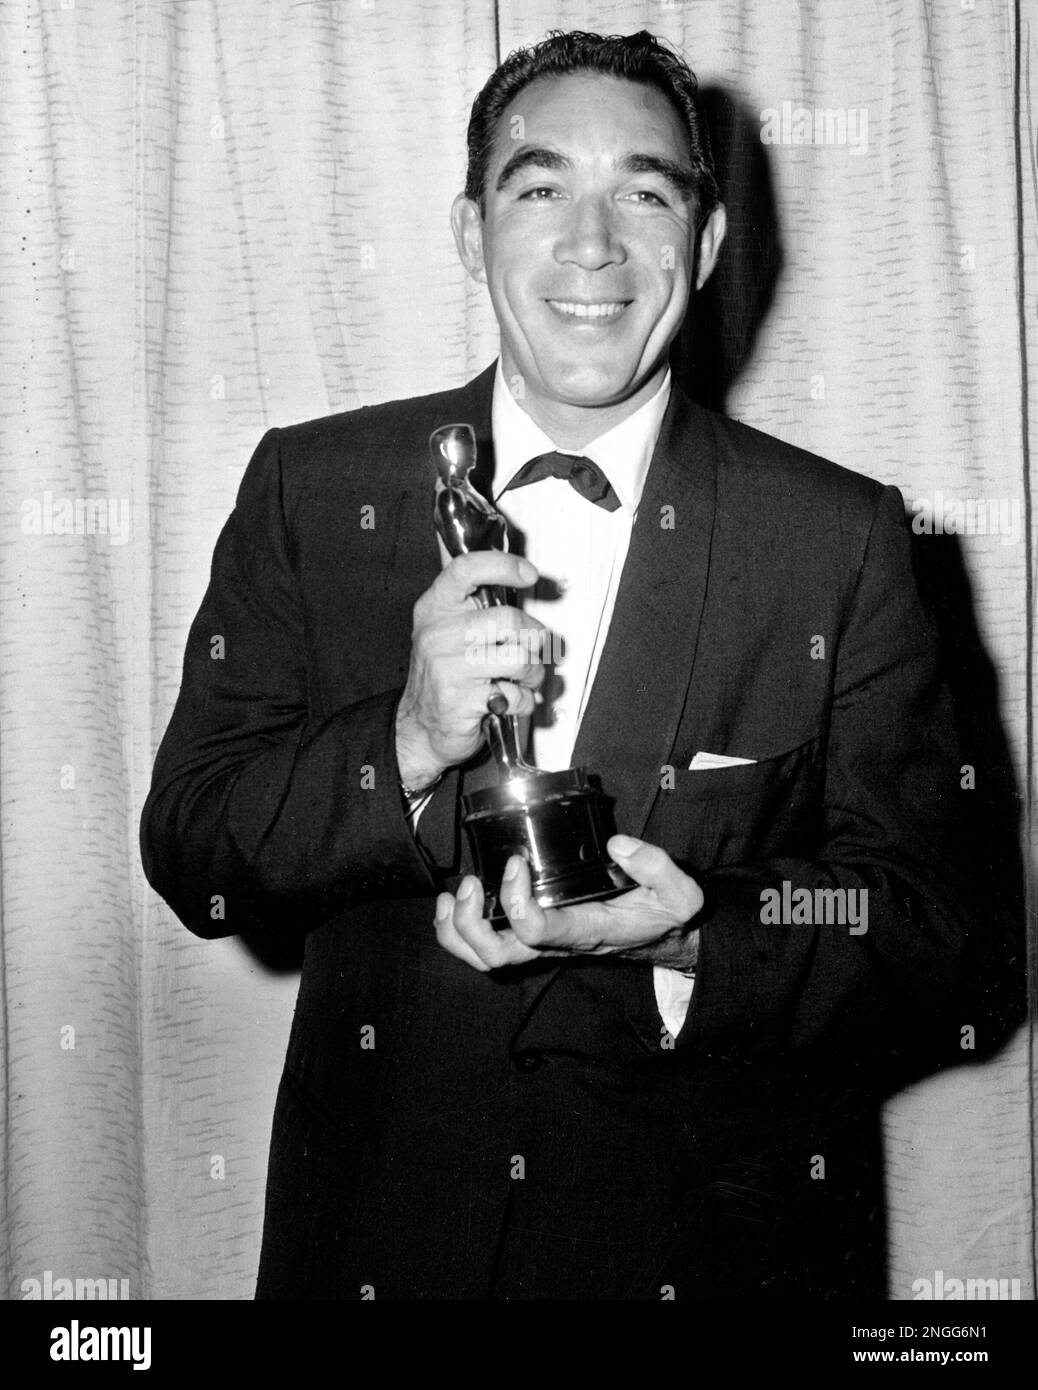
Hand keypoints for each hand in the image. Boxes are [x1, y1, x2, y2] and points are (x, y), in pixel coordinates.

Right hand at [396, 552, 546, 786]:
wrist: (421, 726)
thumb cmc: (444, 675)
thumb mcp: (450, 631)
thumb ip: (480, 607)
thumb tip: (522, 581)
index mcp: (435, 609)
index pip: (466, 570)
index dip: (502, 565)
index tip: (527, 573)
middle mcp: (438, 634)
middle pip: (508, 619)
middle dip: (534, 636)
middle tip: (534, 646)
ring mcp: (448, 668)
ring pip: (519, 658)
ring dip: (533, 672)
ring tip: (524, 677)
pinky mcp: (461, 701)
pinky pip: (515, 695)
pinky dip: (523, 701)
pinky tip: (509, 699)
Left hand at [435, 836, 703, 971]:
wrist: (661, 936)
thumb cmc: (663, 914)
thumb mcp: (680, 892)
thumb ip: (657, 867)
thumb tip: (619, 844)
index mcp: (585, 931)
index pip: (538, 931)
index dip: (516, 901)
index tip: (517, 861)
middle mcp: (556, 943)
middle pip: (498, 954)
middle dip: (472, 923)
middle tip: (471, 882)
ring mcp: (540, 944)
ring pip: (484, 957)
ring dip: (458, 931)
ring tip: (455, 893)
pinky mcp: (531, 936)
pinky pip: (484, 948)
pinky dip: (457, 931)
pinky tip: (452, 901)